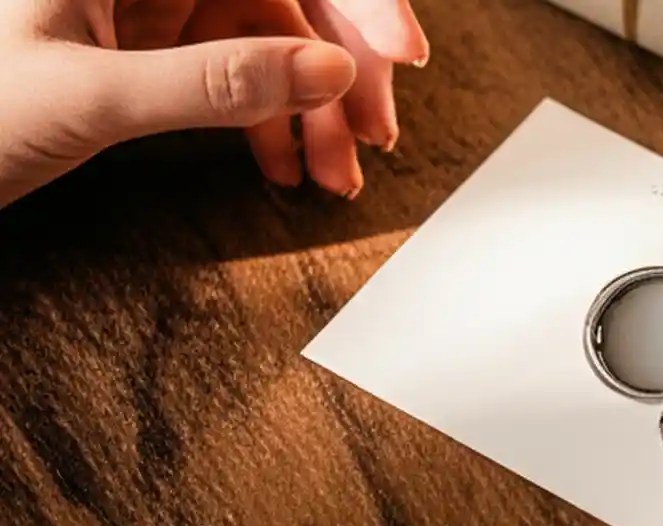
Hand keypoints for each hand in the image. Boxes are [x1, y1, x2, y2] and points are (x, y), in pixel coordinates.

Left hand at [0, 0, 427, 208]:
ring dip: (312, 109)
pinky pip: (240, 72)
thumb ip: (209, 83)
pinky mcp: (153, 42)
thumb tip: (322, 73)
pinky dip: (271, 121)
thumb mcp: (86, 97)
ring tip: (332, 170)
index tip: (397, 51)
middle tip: (372, 130)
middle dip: (339, 64)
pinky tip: (282, 163)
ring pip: (272, 37)